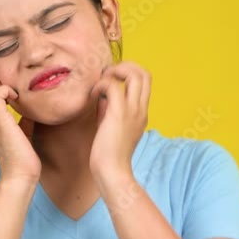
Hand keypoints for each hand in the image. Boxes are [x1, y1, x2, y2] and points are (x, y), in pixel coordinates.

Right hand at [0, 76, 40, 183]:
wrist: (21, 175)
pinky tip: (16, 100)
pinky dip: (5, 91)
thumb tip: (30, 113)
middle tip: (6, 91)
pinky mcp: (0, 122)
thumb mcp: (21, 133)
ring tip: (10, 95)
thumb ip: (21, 122)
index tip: (8, 93)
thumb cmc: (22, 158)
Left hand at [88, 61, 150, 183]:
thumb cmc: (109, 154)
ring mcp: (132, 111)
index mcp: (141, 112)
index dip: (129, 72)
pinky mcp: (119, 114)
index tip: (112, 79)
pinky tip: (92, 96)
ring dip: (114, 71)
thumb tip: (102, 97)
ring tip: (101, 83)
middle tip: (107, 76)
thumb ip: (109, 110)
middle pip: (144, 73)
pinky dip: (100, 85)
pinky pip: (112, 86)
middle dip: (124, 66)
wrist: (112, 172)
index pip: (145, 81)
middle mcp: (140, 109)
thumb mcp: (111, 127)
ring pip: (134, 74)